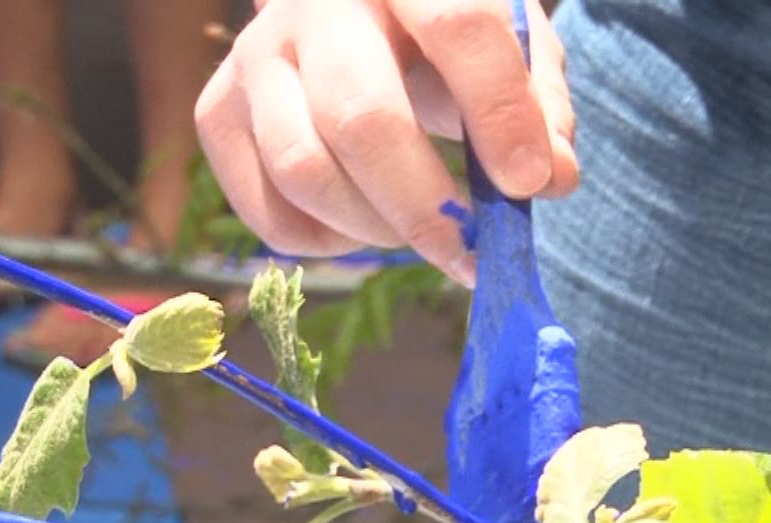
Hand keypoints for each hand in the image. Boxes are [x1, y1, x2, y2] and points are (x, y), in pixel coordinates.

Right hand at [196, 0, 577, 284]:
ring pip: (302, 169)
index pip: (457, 28)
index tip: (532, 183)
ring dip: (374, 229)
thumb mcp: (510, 46)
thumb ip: (541, 107)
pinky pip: (266, 208)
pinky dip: (325, 243)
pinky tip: (365, 226)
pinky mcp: (218, 110)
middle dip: (425, 205)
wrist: (357, 10)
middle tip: (471, 250)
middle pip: (360, 118)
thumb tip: (552, 180)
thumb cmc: (447, 34)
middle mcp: (313, 3)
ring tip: (422, 235)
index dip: (499, 114)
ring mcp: (253, 55)